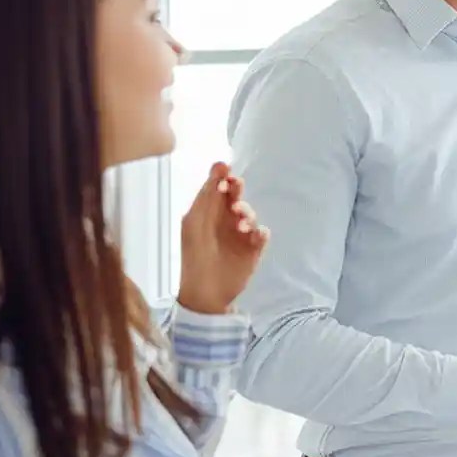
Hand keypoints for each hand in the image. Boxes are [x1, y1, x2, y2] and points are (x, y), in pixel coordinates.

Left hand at [177, 162, 268, 314]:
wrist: (204, 292)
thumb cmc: (194, 256)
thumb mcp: (195, 222)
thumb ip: (207, 194)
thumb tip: (220, 164)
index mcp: (207, 212)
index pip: (218, 187)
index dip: (223, 177)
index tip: (226, 173)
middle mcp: (224, 220)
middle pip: (236, 196)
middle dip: (238, 190)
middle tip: (235, 189)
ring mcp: (240, 234)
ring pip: (251, 213)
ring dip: (248, 213)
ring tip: (240, 224)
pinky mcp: (253, 249)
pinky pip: (262, 233)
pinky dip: (260, 232)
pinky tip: (253, 236)